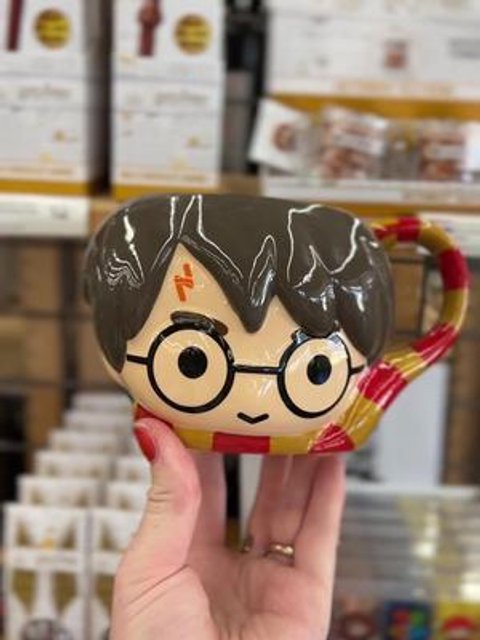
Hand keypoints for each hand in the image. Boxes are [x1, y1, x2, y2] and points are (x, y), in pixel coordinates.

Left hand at [111, 418, 344, 639]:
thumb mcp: (150, 568)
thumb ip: (165, 499)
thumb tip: (152, 433)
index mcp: (182, 552)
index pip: (198, 483)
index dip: (206, 441)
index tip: (212, 400)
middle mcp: (227, 560)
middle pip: (250, 490)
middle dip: (260, 447)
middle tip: (267, 403)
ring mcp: (268, 575)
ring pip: (289, 505)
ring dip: (300, 462)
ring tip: (306, 417)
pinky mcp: (305, 593)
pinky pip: (320, 535)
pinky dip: (330, 495)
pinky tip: (332, 458)